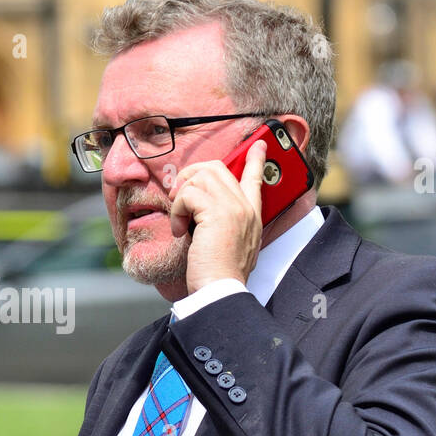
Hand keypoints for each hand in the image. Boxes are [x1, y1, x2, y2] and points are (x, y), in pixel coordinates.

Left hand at [169, 140, 266, 293]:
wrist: (221, 290)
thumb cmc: (221, 275)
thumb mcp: (232, 245)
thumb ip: (225, 225)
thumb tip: (201, 214)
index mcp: (253, 215)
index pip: (256, 178)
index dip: (255, 159)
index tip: (258, 145)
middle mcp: (246, 207)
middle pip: (217, 168)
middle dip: (191, 176)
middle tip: (180, 197)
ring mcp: (234, 208)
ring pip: (200, 177)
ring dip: (181, 197)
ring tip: (180, 221)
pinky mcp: (217, 213)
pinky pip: (188, 195)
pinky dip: (177, 211)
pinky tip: (179, 230)